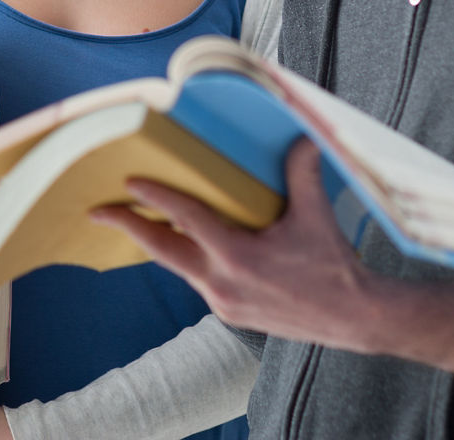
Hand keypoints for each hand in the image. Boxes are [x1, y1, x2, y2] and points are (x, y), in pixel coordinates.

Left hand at [91, 138, 377, 351]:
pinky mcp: (230, 314)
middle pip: (163, 250)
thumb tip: (302, 134)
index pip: (186, 219)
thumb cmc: (335, 267)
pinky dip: (187, 257)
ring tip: (135, 220)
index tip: (129, 183)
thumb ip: (303, 172)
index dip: (155, 198)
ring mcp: (223, 302)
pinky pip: (198, 278)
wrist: (354, 318)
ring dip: (158, 242)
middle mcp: (222, 284)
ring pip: (179, 265)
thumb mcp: (317, 216)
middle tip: (98, 211)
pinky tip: (184, 243)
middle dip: (129, 228)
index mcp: (238, 258)